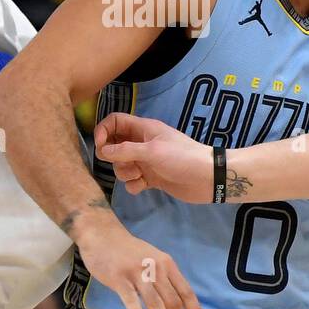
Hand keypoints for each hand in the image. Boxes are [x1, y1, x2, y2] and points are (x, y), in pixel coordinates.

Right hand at [73, 218, 206, 308]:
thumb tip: (177, 303)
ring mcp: (138, 274)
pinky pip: (130, 300)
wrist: (102, 235)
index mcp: (168, 265)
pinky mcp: (119, 279)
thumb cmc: (130, 251)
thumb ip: (165, 278)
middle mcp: (157, 269)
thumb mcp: (154, 259)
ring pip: (155, 303)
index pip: (186, 291)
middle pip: (173, 301)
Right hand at [95, 113, 213, 203]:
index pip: (115, 121)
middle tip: (126, 163)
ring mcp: (146, 162)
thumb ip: (124, 150)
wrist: (207, 178)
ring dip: (125, 173)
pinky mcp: (151, 178)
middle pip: (114, 146)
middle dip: (113, 158)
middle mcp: (142, 144)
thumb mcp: (152, 150)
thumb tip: (101, 152)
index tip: (101, 147)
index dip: (103, 131)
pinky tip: (145, 186)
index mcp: (143, 129)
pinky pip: (132, 181)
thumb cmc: (182, 157)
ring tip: (140, 175)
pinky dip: (134, 185)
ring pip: (121, 166)